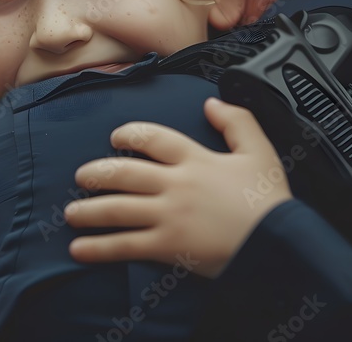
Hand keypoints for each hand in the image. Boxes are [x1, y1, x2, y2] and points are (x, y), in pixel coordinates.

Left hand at [64, 98, 292, 277]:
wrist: (281, 245)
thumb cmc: (271, 202)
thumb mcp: (260, 152)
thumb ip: (237, 121)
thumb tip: (212, 102)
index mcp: (196, 158)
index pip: (153, 137)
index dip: (130, 133)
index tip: (115, 137)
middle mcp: (176, 183)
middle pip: (124, 172)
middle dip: (97, 173)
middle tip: (80, 176)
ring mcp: (169, 214)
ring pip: (117, 208)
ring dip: (88, 210)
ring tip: (71, 212)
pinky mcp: (168, 245)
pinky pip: (125, 245)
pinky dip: (98, 248)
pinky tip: (78, 249)